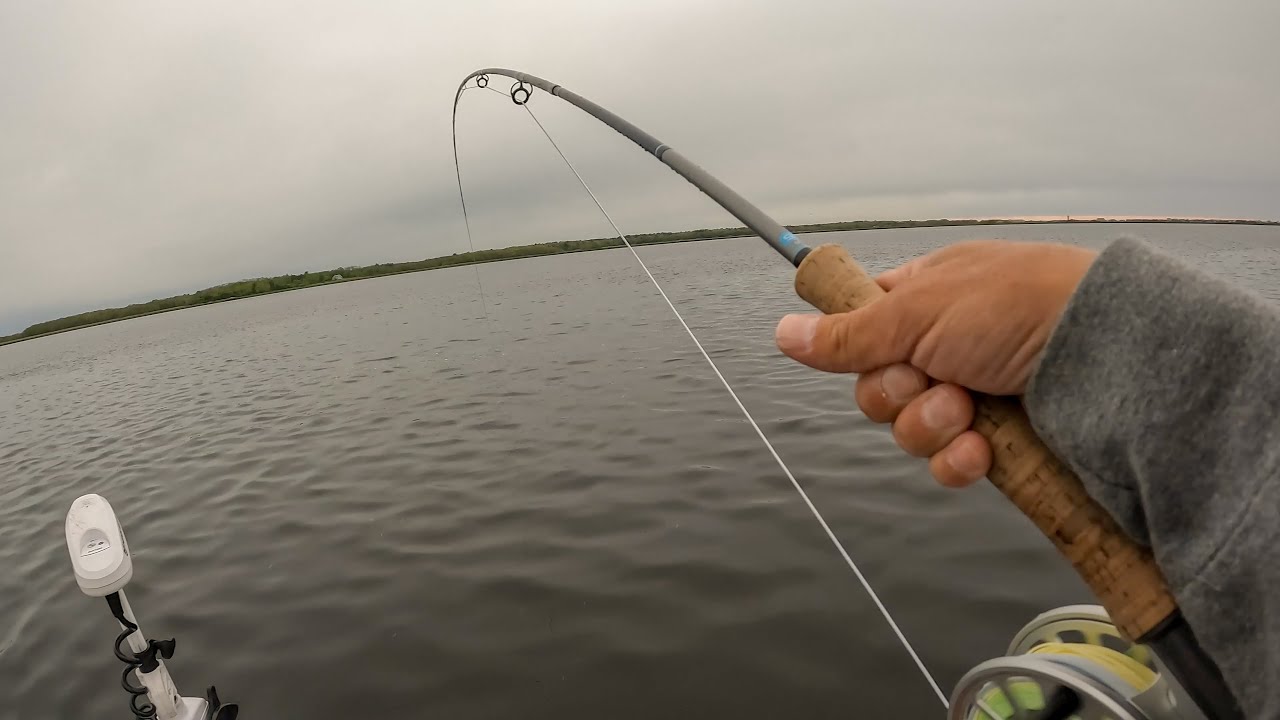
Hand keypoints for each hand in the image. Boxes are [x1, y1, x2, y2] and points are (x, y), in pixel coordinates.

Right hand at [774, 240, 1096, 486]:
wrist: (1108, 356)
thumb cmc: (1017, 307)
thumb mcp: (917, 311)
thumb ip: (846, 334)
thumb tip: (782, 333)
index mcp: (926, 298)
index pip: (863, 326)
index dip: (857, 346)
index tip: (872, 349)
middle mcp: (946, 345)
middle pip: (877, 387)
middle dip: (898, 393)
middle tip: (933, 377)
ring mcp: (974, 393)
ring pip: (908, 430)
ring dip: (930, 425)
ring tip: (969, 410)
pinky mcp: (999, 440)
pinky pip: (947, 465)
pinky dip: (957, 461)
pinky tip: (983, 449)